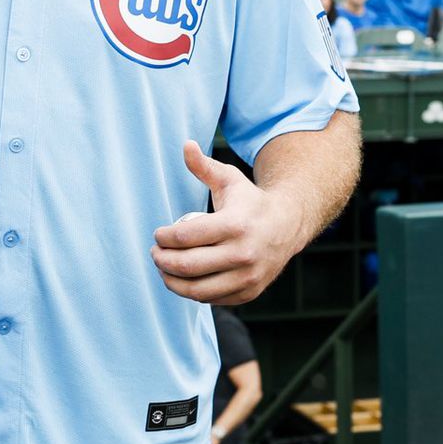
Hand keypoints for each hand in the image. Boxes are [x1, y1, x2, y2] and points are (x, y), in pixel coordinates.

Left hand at [151, 141, 310, 304]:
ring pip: (196, 289)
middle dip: (162, 260)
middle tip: (155, 253)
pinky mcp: (249, 293)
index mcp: (235, 225)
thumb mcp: (229, 179)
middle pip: (187, 265)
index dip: (163, 237)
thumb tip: (185, 145)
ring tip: (164, 268)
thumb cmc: (250, 201)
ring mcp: (247, 277)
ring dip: (171, 280)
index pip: (185, 237)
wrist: (287, 225)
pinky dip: (192, 292)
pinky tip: (183, 279)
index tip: (157, 234)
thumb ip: (204, 166)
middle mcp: (243, 254)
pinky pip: (211, 299)